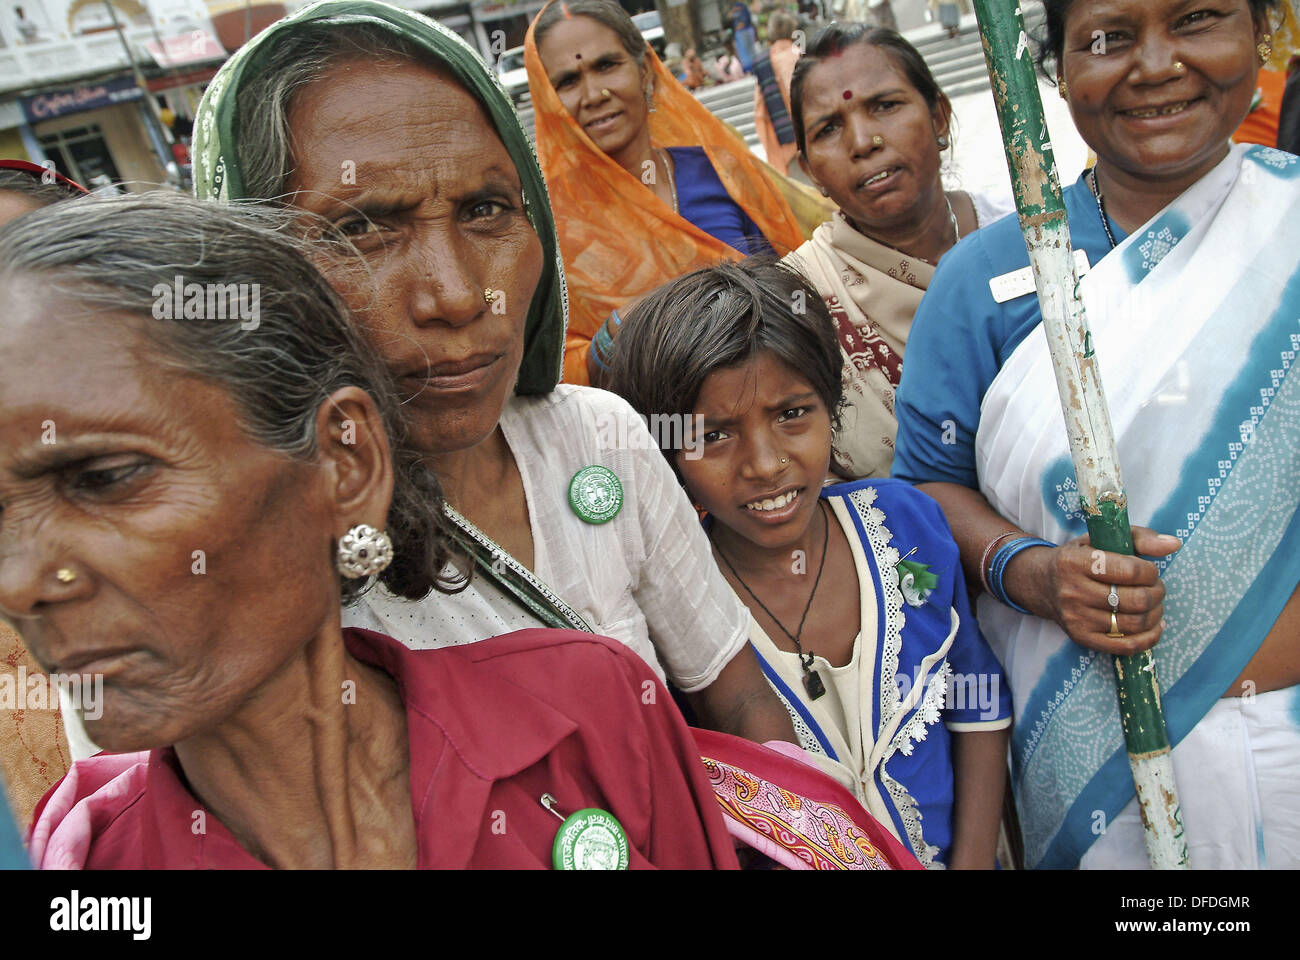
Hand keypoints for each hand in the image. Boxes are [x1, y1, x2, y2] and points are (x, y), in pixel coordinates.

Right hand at [1004, 527, 1181, 655]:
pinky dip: (1149, 638)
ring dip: (1155, 613)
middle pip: (1135, 600)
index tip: (1149, 570)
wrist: (1043, 583)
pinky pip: (1125, 646)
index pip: (1129, 571)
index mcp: (1075, 562)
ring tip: (1153, 604)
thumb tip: (1174, 544)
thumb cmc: (1081, 557)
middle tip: (1155, 587)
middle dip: (1157, 593)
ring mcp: (1075, 618)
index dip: (1150, 571)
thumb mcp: (1103, 538)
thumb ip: (1141, 538)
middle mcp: (1072, 592)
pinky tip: (1154, 625)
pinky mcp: (1081, 637)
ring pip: (1134, 623)